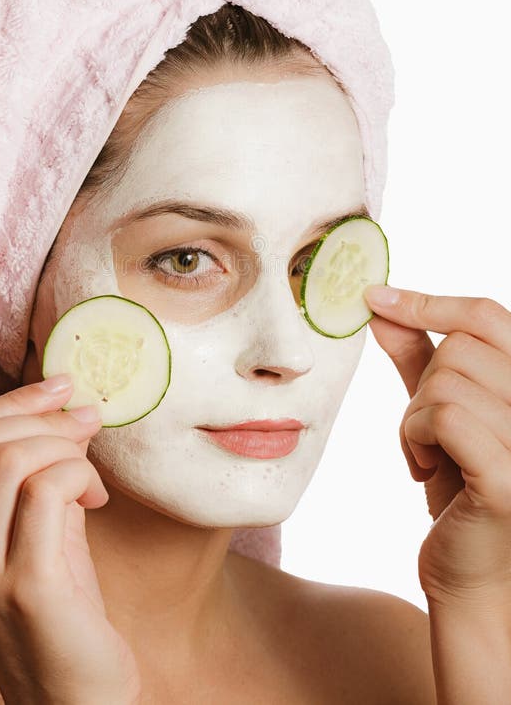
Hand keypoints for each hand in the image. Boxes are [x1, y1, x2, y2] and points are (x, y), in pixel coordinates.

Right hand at [0, 378, 140, 704]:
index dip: (11, 400)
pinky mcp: (22, 586)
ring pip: (11, 459)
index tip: (60, 386)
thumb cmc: (57, 604)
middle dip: (43, 415)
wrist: (72, 693)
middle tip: (87, 422)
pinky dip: (79, 475)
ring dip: (65, 446)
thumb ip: (34, 468)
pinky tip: (97, 498)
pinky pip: (47, 491)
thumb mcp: (31, 526)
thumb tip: (63, 401)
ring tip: (91, 473)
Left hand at [363, 285, 510, 608]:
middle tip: (425, 433)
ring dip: (415, 420)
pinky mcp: (508, 478)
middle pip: (459, 349)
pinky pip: (444, 418)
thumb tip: (382, 306)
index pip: (489, 316)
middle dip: (423, 386)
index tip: (375, 298)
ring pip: (444, 384)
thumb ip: (418, 358)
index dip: (429, 302)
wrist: (468, 575)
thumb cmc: (458, 491)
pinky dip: (416, 437)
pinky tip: (423, 469)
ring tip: (428, 456)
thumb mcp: (438, 413)